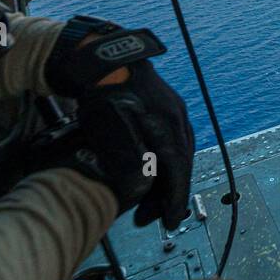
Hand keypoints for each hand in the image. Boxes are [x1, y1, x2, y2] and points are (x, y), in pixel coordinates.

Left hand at [71, 62, 194, 228]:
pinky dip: (164, 162)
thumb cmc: (102, 92)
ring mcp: (174, 111)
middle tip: (152, 218)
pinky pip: (172, 142)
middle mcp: (177, 119)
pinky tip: (152, 170)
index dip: (174, 198)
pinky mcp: (166, 108)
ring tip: (148, 200)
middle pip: (180, 164)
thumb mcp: (109, 128)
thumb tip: (142, 186)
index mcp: (167, 125)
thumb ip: (126, 157)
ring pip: (178, 154)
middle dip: (169, 194)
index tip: (170, 222)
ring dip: (166, 180)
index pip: (178, 169)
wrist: (99, 58)